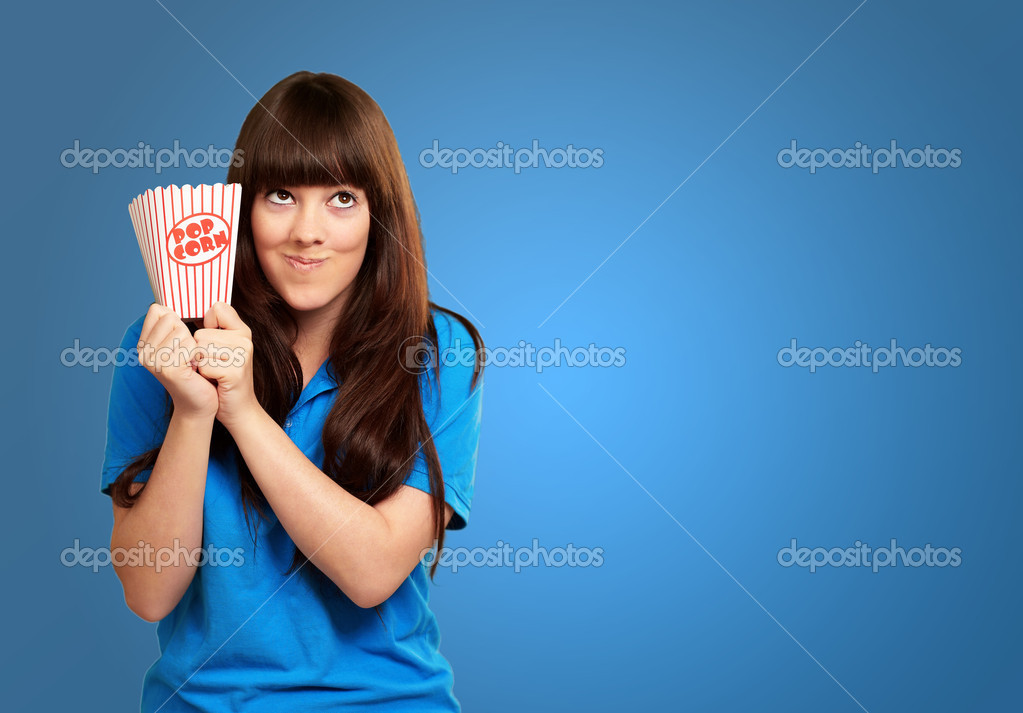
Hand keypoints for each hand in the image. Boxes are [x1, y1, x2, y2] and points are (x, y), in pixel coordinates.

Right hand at [137, 303, 218, 418]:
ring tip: (192, 363)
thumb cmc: (194, 371)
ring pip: (183, 332)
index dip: (176, 321)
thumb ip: (172, 323)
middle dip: (187, 335)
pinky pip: (191, 346)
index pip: (158, 310)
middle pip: (171, 319)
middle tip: (188, 356)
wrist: (200, 403)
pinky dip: (199, 355)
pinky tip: (195, 369)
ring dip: (194, 346)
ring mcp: (154, 361)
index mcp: (144, 343)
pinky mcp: (169, 370)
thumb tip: (165, 305)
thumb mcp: (180, 343)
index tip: (181, 342)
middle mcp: (144, 352)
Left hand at [192, 302, 260, 430]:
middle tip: (214, 365)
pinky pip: (204, 365)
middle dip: (199, 352)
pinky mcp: (236, 371)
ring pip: (200, 349)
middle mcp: (246, 339)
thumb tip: (187, 311)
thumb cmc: (224, 377)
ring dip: (201, 364)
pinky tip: (216, 381)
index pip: (217, 309)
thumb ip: (213, 327)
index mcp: (243, 330)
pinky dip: (205, 376)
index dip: (207, 325)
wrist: (239, 408)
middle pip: (201, 333)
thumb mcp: (222, 347)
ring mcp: (243, 355)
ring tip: (214, 373)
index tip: (212, 342)